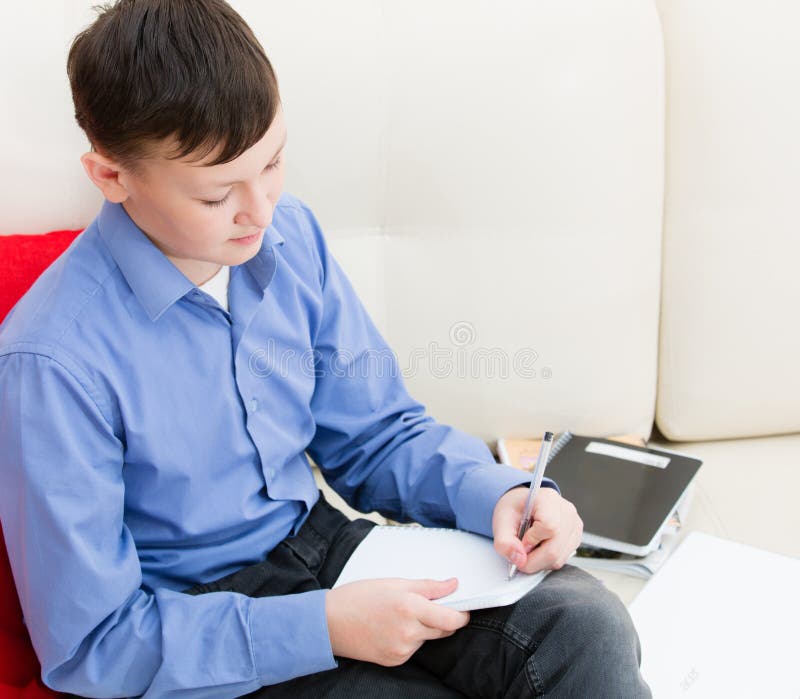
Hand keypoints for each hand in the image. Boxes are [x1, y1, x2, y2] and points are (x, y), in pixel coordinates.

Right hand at [325, 577, 469, 665]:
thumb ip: (428, 586)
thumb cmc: (358, 597)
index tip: (464, 609)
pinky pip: (414, 648)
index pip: (451, 618)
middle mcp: (408, 631)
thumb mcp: (394, 583)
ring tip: (400, 615)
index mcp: (409, 607)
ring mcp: (401, 649)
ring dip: (424, 628)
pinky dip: (410, 638)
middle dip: (443, 618)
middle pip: (443, 630)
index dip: (462, 614)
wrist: (329, 623)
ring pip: (427, 638)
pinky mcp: (395, 660)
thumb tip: (453, 585)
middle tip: (427, 606)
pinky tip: (392, 628)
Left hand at [492, 486, 582, 573]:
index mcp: (548, 499)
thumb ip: (504, 541)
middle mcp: (566, 511)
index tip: (520, 542)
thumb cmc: (515, 509)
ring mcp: (574, 525)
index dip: (532, 541)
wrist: (523, 505)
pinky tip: (539, 549)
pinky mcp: (576, 538)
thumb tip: (518, 559)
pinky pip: (562, 559)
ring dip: (539, 561)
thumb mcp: (501, 520)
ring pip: (559, 558)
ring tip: (529, 548)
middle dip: (533, 559)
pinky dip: (547, 560)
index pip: (549, 527)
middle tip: (520, 554)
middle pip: (555, 549)